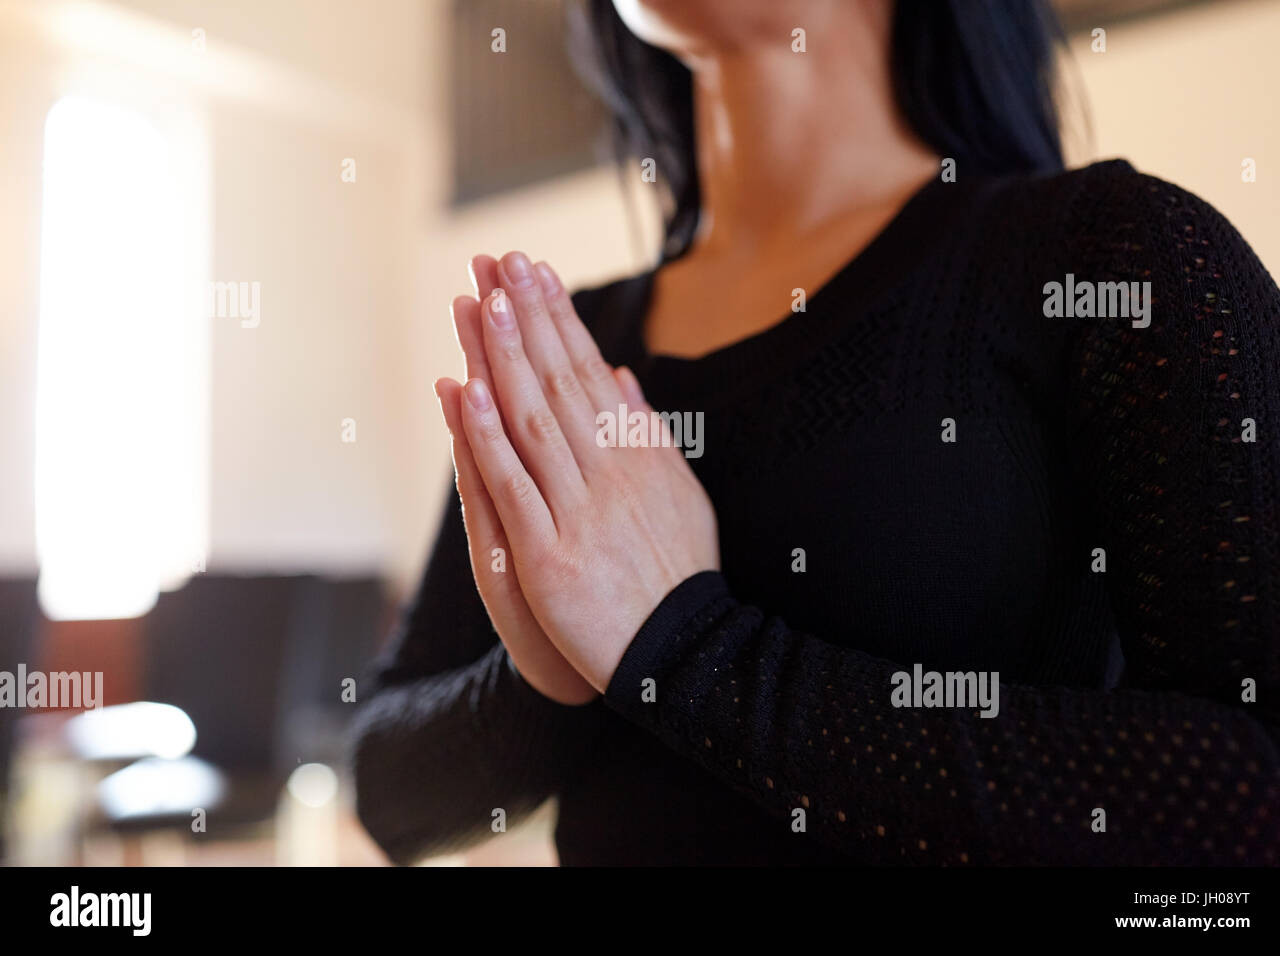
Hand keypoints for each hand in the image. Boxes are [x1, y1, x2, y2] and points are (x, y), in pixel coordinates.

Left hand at [444, 251, 719, 692]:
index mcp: (639, 456)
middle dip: (528, 319)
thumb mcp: (682, 495)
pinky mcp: (549, 555)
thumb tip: (626, 379)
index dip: (559, 320)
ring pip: (534, 421)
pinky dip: (489, 439)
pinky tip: (468, 393)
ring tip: (482, 303)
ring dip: (505, 359)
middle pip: (560, 382)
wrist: (683, 654)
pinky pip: (515, 486)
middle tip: (500, 262)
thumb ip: (650, 435)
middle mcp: (611, 473)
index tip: (534, 273)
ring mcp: (579, 511)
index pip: (591, 373)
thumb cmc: (679, 575)